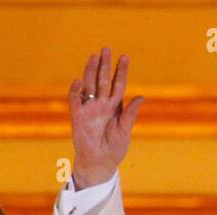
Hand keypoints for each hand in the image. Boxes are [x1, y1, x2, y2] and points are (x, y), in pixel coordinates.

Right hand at [69, 47, 143, 189]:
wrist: (100, 163)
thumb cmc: (115, 149)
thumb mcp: (125, 131)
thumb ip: (130, 114)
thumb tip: (141, 97)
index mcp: (115, 107)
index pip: (118, 85)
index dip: (121, 71)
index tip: (124, 57)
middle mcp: (102, 104)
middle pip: (103, 80)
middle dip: (105, 65)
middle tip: (107, 49)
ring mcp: (89, 109)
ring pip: (89, 85)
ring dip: (90, 71)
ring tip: (94, 57)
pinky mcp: (78, 117)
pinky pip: (75, 101)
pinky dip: (76, 91)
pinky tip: (78, 81)